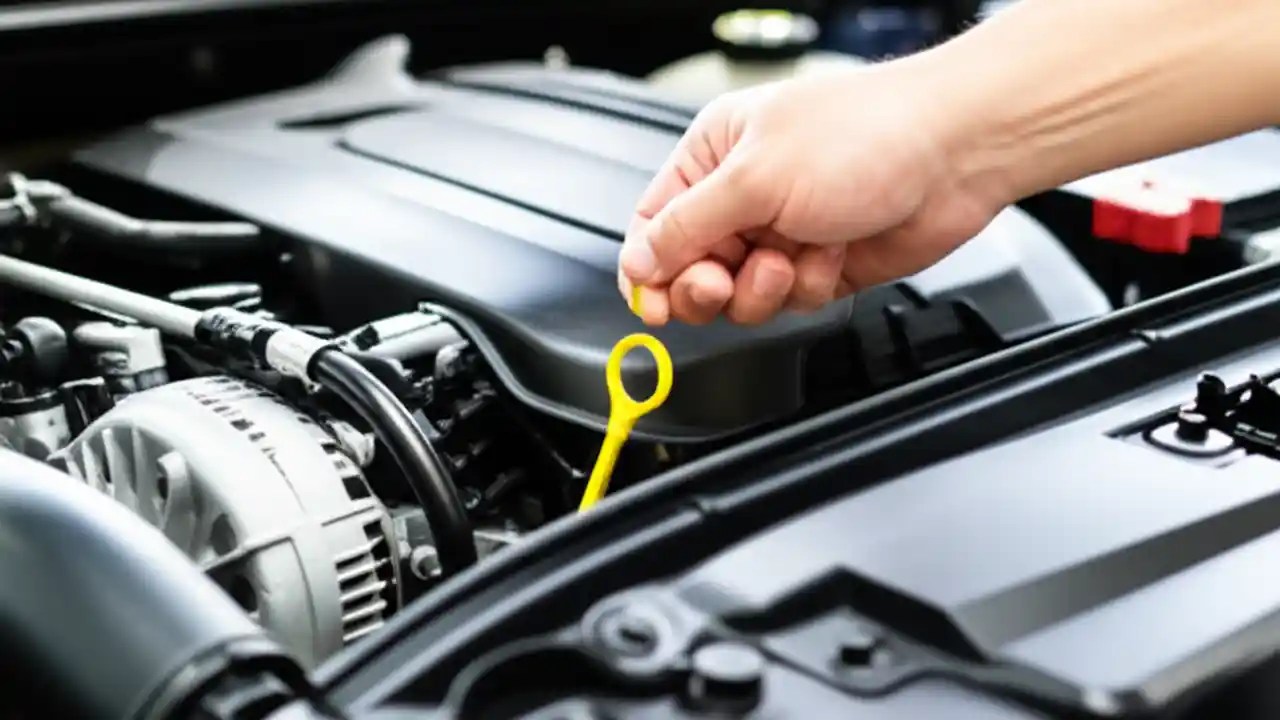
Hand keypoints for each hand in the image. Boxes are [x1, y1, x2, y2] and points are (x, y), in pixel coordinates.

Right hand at [617, 62, 1008, 325]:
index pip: (651, 225)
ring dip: (765, 289)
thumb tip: (637, 264)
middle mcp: (743, 196)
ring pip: (740, 297)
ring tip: (792, 258)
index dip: (647, 271)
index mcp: (713, 157)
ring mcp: (782, 233)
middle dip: (708, 286)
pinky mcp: (819, 266)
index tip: (654, 306)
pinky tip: (834, 252)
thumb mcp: (753, 179)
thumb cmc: (864, 136)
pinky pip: (790, 302)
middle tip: (724, 283)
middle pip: (690, 270)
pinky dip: (810, 286)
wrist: (954, 154)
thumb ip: (685, 228)